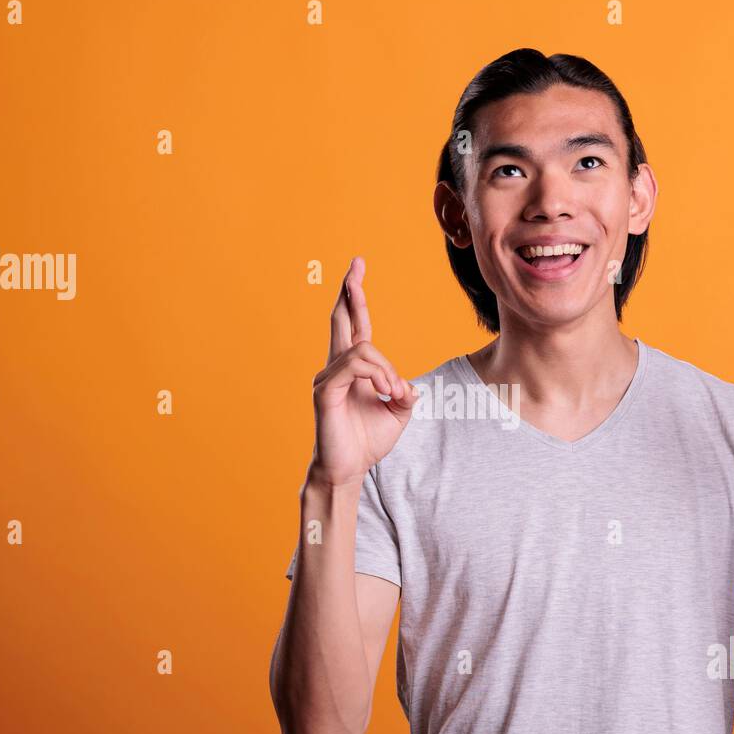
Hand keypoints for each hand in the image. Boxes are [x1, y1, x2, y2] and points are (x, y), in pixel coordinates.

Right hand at [310, 257, 418, 488]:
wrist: (349, 469)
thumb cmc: (367, 442)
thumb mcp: (397, 414)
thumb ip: (404, 393)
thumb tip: (408, 385)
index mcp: (354, 369)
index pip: (354, 325)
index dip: (356, 297)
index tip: (356, 269)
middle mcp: (337, 367)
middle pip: (342, 319)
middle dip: (351, 291)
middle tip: (356, 264)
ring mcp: (328, 377)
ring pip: (363, 349)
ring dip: (387, 369)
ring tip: (392, 392)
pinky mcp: (326, 390)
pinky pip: (355, 366)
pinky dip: (377, 375)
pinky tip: (384, 391)